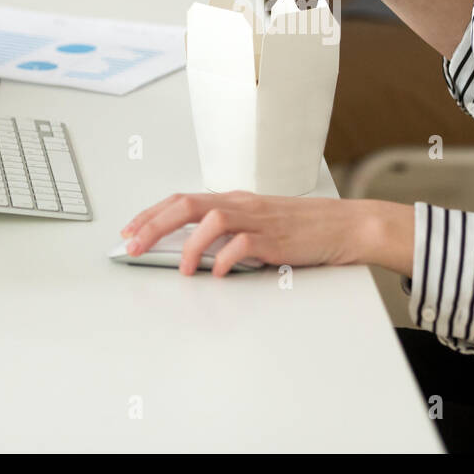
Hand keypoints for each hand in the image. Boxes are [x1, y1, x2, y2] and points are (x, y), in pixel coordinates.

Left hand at [122, 191, 414, 277]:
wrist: (343, 225)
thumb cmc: (302, 227)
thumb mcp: (258, 222)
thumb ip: (228, 230)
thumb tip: (191, 247)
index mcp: (234, 199)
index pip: (182, 200)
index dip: (151, 214)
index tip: (130, 230)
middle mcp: (241, 205)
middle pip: (187, 205)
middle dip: (154, 225)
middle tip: (134, 245)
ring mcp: (258, 220)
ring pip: (211, 219)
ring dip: (190, 246)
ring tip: (183, 270)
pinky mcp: (275, 239)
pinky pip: (243, 245)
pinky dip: (227, 260)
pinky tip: (220, 274)